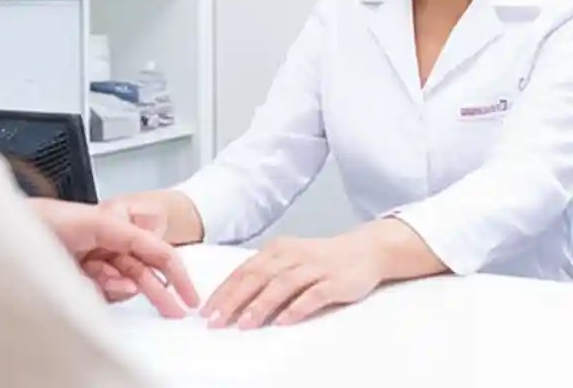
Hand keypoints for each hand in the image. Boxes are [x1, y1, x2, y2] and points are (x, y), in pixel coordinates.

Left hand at [28, 198, 199, 318]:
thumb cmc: (34, 220)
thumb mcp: (86, 231)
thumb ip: (116, 253)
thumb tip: (130, 285)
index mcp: (108, 223)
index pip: (151, 247)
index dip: (174, 270)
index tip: (187, 292)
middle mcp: (103, 239)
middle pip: (140, 266)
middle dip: (159, 289)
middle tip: (175, 309)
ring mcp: (90, 254)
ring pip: (121, 278)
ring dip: (122, 289)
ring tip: (111, 288)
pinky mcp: (78, 269)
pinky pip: (101, 286)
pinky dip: (103, 290)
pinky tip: (97, 284)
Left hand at [201, 230, 385, 329]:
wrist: (366, 249)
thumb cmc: (322, 259)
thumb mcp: (290, 259)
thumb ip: (265, 275)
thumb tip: (232, 300)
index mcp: (278, 249)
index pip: (244, 270)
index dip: (224, 291)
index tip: (206, 311)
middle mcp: (294, 255)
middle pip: (258, 277)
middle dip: (234, 300)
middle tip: (216, 320)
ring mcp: (315, 267)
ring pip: (283, 285)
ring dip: (261, 304)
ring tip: (244, 324)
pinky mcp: (335, 281)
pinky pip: (313, 295)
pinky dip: (297, 307)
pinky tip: (283, 321)